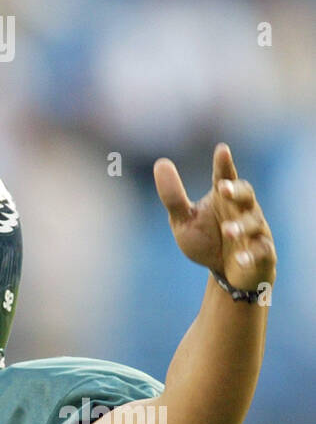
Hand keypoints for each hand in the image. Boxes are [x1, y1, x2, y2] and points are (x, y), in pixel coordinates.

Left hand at [154, 143, 275, 291]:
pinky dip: (251, 254)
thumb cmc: (206, 239)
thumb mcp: (184, 220)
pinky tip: (239, 258)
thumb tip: (160, 163)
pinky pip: (261, 251)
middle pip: (246, 194)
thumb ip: (173, 196)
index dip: (224, 164)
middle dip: (236, 191)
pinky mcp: (262, 253)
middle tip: (223, 189)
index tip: (221, 150)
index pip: (225, 176)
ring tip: (228, 230)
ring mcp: (255, 231)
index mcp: (223, 198)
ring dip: (240, 226)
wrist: (227, 273)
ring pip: (253, 222)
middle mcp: (243, 209)